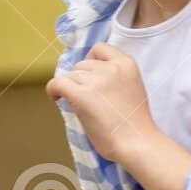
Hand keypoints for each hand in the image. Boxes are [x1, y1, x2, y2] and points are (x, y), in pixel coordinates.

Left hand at [45, 43, 154, 162]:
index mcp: (128, 64)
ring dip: (71, 88)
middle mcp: (111, 68)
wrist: (136, 141)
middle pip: (82, 64)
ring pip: (70, 75)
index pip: (100, 48)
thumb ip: (115, 76)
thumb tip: (87, 76)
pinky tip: (56, 98)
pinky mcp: (81, 95)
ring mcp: (96, 80)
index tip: (90, 74)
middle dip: (81, 78)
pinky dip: (53, 90)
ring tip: (80, 104)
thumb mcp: (133, 87)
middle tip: (87, 96)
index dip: (91, 59)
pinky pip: (57, 84)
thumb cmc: (135, 122)